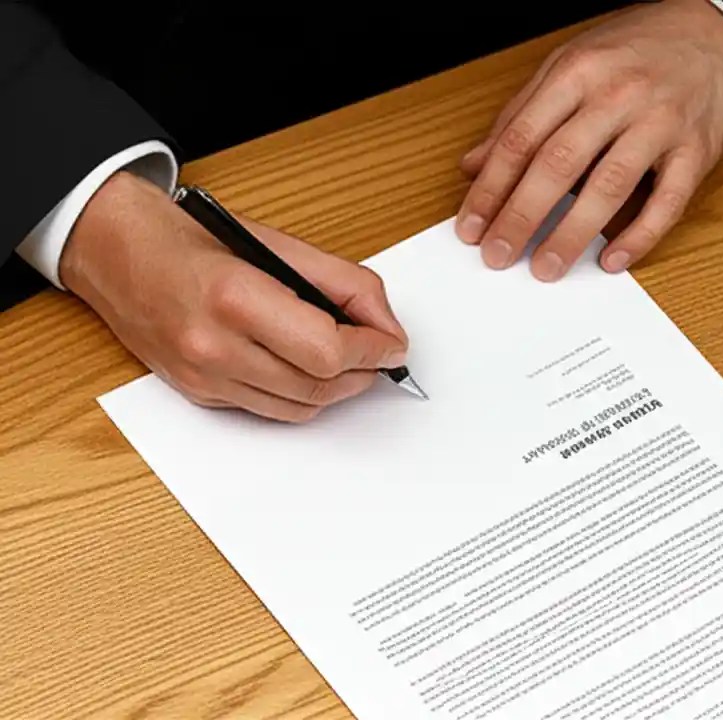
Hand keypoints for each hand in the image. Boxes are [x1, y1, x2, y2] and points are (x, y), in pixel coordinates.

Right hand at [61, 172, 408, 422]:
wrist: (116, 251)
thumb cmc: (195, 241)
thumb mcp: (280, 245)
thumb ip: (344, 283)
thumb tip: (388, 325)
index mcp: (238, 298)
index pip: (329, 349)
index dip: (373, 351)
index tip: (394, 345)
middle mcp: (215, 345)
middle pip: (318, 385)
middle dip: (362, 373)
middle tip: (380, 355)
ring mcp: (203, 376)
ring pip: (297, 408)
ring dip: (335, 390)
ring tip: (351, 363)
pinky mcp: (197, 393)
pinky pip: (267, 409)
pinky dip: (298, 395)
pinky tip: (305, 368)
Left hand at [456, 0, 722, 280]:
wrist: (721, 29)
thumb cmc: (644, 46)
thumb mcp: (572, 60)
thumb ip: (522, 112)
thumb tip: (476, 164)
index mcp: (578, 71)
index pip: (521, 139)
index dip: (491, 188)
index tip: (471, 227)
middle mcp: (618, 95)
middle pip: (558, 165)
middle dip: (521, 217)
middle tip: (498, 255)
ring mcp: (661, 123)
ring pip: (609, 187)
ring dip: (572, 234)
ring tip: (546, 267)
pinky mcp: (698, 150)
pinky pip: (667, 202)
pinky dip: (639, 236)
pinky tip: (612, 260)